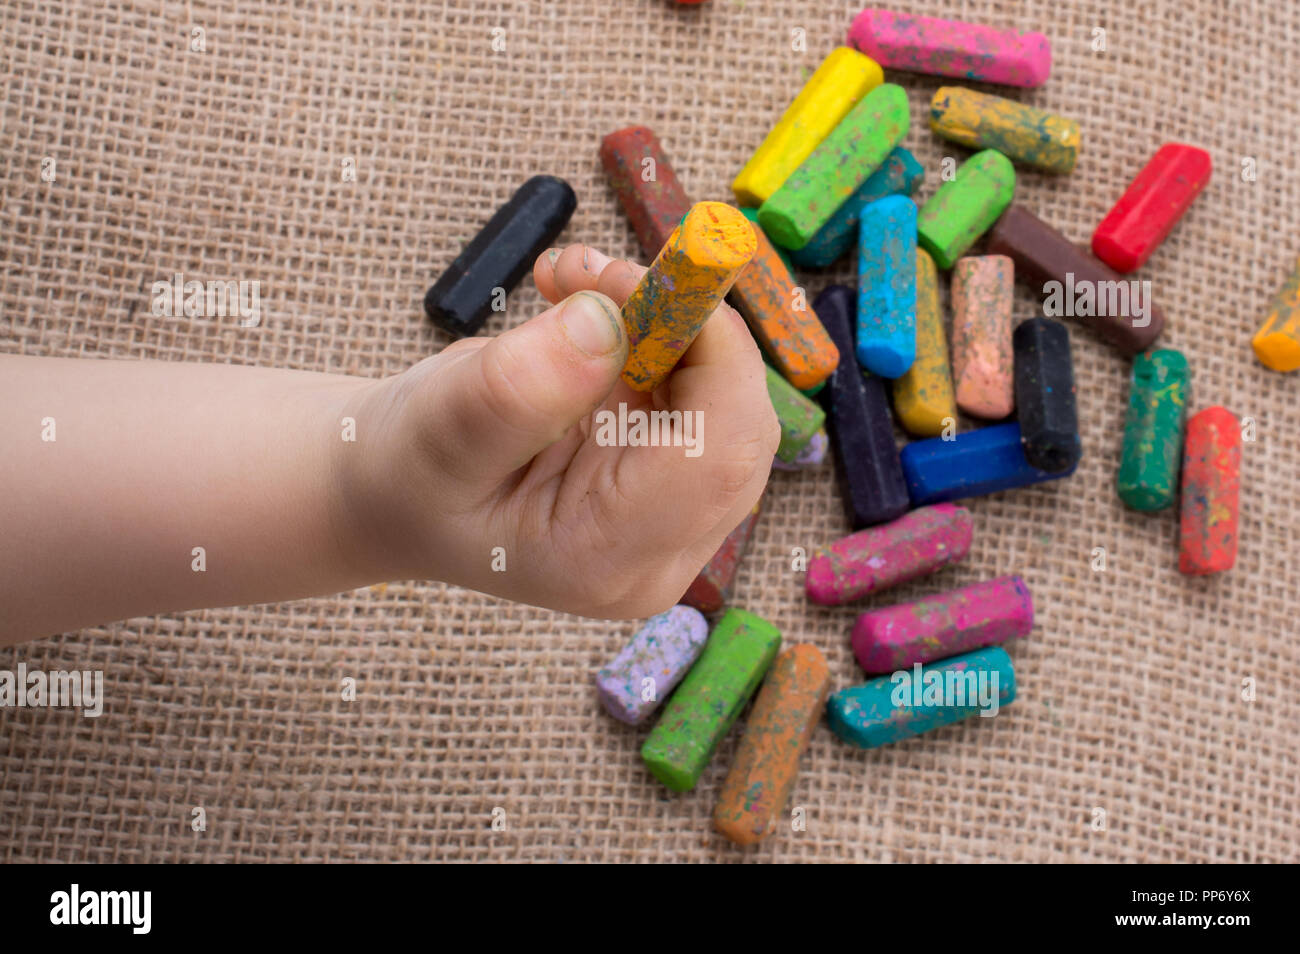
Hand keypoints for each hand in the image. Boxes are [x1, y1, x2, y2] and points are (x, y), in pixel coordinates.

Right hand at [343, 244, 778, 617]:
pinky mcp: (667, 466)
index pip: (718, 459)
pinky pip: (696, 382)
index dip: (714, 354)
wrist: (396, 487)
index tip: (655, 277)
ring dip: (663, 316)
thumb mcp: (436, 431)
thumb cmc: (405, 473)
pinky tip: (582, 298)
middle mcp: (658, 549)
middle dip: (685, 326)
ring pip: (724, 395)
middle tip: (597, 272)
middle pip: (738, 427)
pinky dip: (653, 324)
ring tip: (568, 280)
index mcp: (607, 560)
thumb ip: (515, 392)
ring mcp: (670, 512)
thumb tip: (607, 323)